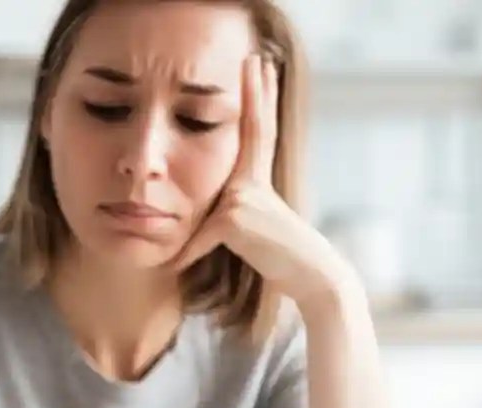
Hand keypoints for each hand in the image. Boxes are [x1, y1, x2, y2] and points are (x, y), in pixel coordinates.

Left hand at [170, 54, 359, 312]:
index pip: (260, 132)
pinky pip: (200, 236)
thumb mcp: (247, 230)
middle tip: (256, 58)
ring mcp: (244, 197)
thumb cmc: (279, 257)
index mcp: (258, 180)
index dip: (262, 100)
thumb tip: (207, 213)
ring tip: (217, 149)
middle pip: (257, 129)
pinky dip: (186, 255)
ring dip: (201, 207)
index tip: (262, 69)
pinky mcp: (232, 218)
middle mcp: (254, 182)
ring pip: (213, 195)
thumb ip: (229, 212)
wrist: (308, 275)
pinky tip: (173, 265)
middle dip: (256, 93)